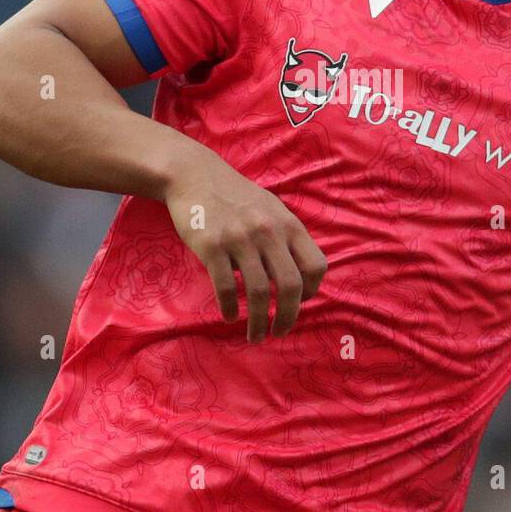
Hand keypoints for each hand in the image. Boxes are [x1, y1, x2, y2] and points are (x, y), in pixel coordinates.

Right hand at [163, 147, 327, 342]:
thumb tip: (300, 277)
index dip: (312, 290)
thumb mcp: (271, 209)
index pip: (316, 265)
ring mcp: (240, 238)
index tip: (299, 302)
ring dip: (259, 321)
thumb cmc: (236, 197)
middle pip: (290, 285)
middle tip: (280, 332)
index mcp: (288, 224)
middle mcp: (268, 232)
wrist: (194, 175)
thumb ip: (286, 238)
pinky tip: (229, 316)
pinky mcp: (212, 246)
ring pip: (259, 292)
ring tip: (255, 336)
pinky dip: (230, 308)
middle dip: (289, 316)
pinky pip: (225, 287)